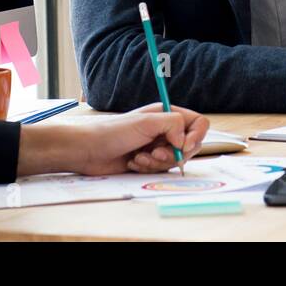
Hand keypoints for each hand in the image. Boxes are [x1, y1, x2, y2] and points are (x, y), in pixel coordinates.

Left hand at [77, 104, 209, 174]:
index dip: (196, 135)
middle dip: (174, 154)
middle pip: (189, 145)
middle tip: (156, 153)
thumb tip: (185, 141)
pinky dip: (147, 168)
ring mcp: (157, 146)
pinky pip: (160, 171)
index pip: (198, 123)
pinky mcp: (148, 162)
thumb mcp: (146, 122)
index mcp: (166, 114)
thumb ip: (172, 125)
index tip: (185, 146)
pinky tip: (132, 163)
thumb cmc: (113, 132)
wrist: (88, 150)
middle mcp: (164, 130)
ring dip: (157, 163)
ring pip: (174, 161)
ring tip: (139, 157)